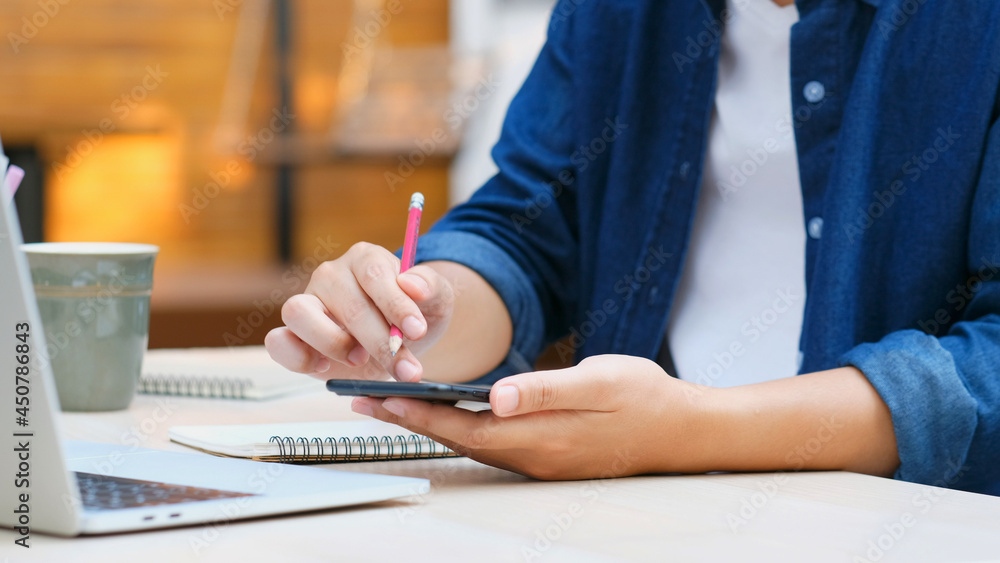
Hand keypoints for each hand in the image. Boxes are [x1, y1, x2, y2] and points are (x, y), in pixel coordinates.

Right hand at [265, 242, 455, 381]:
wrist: (401, 342)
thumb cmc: (416, 316)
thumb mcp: (437, 300)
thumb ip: (430, 286)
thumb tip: (411, 283)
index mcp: (366, 259)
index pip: (374, 274)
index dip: (395, 303)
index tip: (416, 331)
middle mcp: (331, 276)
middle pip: (348, 304)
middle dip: (381, 343)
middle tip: (407, 369)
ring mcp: (307, 303)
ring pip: (299, 312)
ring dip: (333, 343)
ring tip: (360, 360)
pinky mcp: (293, 335)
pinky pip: (278, 342)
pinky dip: (298, 357)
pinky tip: (325, 367)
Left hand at [349, 355, 718, 478]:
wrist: (684, 431)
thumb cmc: (645, 397)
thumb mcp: (598, 379)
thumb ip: (544, 388)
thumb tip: (494, 395)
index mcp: (541, 436)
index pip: (463, 427)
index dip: (416, 413)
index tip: (377, 396)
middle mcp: (534, 456)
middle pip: (457, 438)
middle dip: (407, 418)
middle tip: (363, 398)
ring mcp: (541, 460)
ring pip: (472, 442)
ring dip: (430, 423)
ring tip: (391, 402)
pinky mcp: (549, 455)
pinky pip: (492, 442)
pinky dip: (461, 426)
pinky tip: (449, 411)